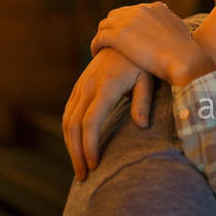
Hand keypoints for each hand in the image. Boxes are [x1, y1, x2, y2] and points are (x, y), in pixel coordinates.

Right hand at [62, 48, 153, 179]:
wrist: (125, 39)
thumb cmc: (142, 62)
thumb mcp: (148, 79)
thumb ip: (143, 101)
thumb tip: (141, 126)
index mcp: (106, 87)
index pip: (90, 122)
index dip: (89, 146)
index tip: (95, 166)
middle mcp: (88, 86)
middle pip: (74, 126)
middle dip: (76, 153)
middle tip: (83, 176)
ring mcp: (81, 85)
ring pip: (67, 120)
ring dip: (70, 146)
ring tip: (79, 167)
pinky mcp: (78, 86)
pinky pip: (68, 112)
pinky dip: (69, 133)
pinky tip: (76, 147)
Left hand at [90, 1, 199, 81]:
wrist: (185, 60)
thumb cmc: (187, 53)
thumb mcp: (182, 31)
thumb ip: (172, 26)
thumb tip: (172, 29)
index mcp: (155, 8)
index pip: (133, 11)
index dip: (126, 23)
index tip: (124, 36)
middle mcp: (141, 10)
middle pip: (116, 15)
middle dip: (112, 27)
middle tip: (110, 42)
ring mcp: (129, 22)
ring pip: (105, 25)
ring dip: (102, 36)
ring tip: (101, 48)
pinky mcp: (119, 36)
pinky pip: (100, 37)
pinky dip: (96, 44)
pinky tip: (96, 53)